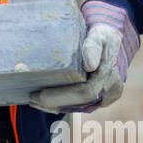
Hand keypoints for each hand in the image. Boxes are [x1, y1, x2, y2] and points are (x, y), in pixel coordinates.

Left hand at [28, 0, 137, 114]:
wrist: (111, 41)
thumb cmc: (102, 36)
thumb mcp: (99, 35)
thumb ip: (93, 46)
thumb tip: (89, 65)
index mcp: (110, 77)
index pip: (85, 93)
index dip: (62, 96)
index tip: (41, 95)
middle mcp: (109, 91)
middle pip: (79, 103)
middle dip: (53, 102)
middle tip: (31, 98)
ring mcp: (104, 98)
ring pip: (77, 107)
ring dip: (54, 106)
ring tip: (33, 100)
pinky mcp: (97, 100)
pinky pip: (77, 106)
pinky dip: (60, 105)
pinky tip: (43, 102)